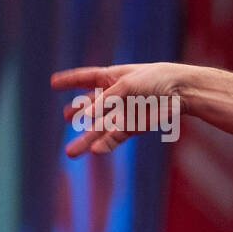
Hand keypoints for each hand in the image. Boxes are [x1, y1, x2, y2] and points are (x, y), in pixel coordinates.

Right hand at [51, 62, 188, 156]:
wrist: (179, 92)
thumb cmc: (153, 80)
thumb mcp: (126, 84)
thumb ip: (104, 100)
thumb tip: (85, 117)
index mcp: (110, 78)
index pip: (85, 78)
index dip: (69, 80)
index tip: (53, 83)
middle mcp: (112, 97)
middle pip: (89, 107)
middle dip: (77, 112)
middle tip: (67, 117)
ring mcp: (121, 114)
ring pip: (98, 129)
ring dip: (85, 141)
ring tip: (70, 153)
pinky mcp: (132, 128)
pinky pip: (114, 138)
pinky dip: (105, 145)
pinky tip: (95, 151)